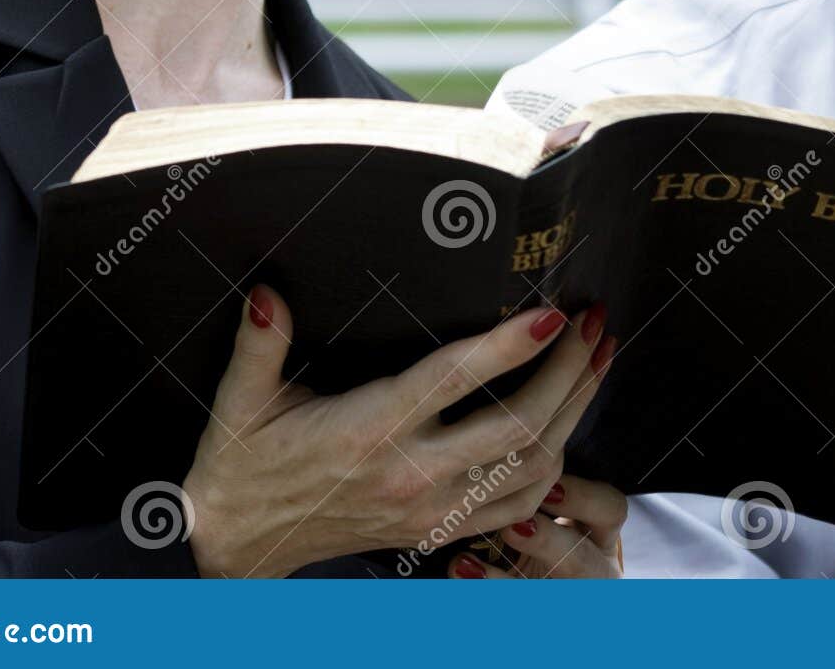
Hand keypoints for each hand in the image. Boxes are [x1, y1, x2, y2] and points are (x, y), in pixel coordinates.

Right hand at [182, 285, 613, 577]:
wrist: (238, 543)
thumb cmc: (243, 463)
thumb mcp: (241, 401)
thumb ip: (259, 344)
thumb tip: (266, 292)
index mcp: (367, 430)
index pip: (453, 383)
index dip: (509, 347)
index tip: (553, 312)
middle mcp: (410, 474)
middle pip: (516, 427)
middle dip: (567, 371)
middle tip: (594, 321)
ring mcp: (431, 509)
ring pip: (530, 467)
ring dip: (574, 412)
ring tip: (597, 359)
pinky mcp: (436, 530)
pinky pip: (517, 505)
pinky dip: (554, 465)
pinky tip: (567, 423)